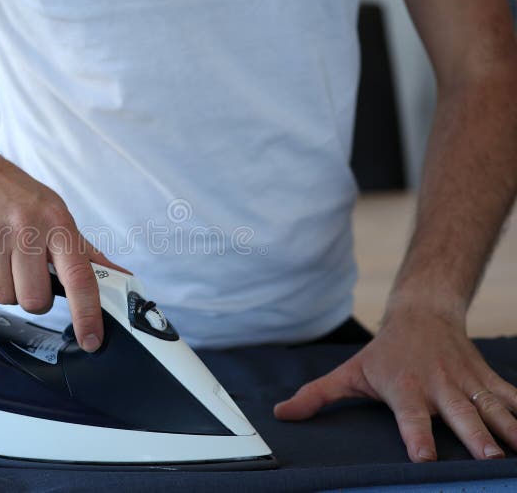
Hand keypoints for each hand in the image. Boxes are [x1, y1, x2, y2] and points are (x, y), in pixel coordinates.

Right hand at [0, 145, 127, 351]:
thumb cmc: (14, 194)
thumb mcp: (55, 213)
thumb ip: (84, 252)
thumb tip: (118, 277)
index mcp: (57, 222)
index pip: (80, 277)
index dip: (88, 314)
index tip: (91, 339)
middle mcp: (26, 228)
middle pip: (36, 300)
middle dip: (32, 296)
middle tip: (26, 273)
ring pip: (4, 298)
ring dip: (4, 287)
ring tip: (1, 258)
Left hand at [274, 310, 516, 461]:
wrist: (422, 314)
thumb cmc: (383, 352)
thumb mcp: (349, 372)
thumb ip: (316, 396)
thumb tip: (281, 414)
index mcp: (404, 389)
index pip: (410, 418)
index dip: (417, 438)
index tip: (423, 460)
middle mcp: (439, 387)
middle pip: (459, 415)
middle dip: (476, 437)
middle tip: (488, 459)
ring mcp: (467, 383)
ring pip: (492, 408)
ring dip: (510, 430)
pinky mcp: (487, 379)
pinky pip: (513, 397)